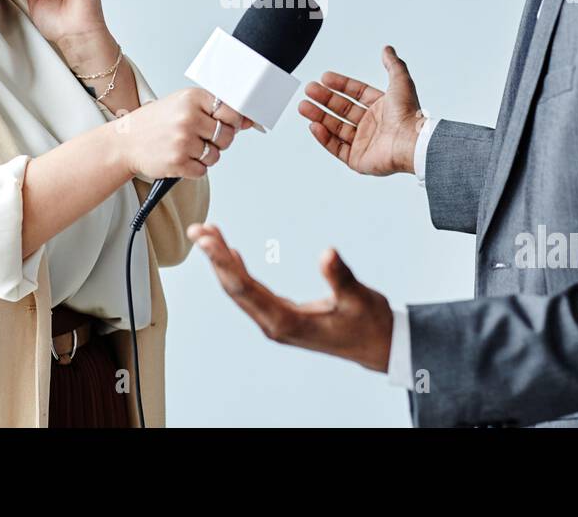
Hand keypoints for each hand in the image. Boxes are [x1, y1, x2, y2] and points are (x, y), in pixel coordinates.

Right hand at [115, 88, 253, 180]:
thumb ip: (214, 111)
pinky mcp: (178, 162)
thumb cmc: (157, 123)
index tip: (228, 125)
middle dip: (219, 141)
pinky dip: (194, 168)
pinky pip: (202, 171)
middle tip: (201, 138)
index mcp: (193, 98)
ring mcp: (183, 140)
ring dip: (205, 156)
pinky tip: (180, 158)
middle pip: (227, 136)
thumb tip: (249, 121)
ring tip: (187, 148)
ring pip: (215, 156)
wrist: (125, 142)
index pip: (232, 112)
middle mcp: (189, 117)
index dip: (233, 122)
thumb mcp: (183, 105)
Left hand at [187, 222, 392, 372]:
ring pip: (240, 290)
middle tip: (198, 230)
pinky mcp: (282, 317)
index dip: (223, 262)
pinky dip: (239, 271)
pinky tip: (232, 255)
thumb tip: (327, 253)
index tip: (207, 240)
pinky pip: (251, 293)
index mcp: (287, 322)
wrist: (380, 347)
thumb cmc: (370, 323)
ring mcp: (276, 322)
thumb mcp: (359, 298)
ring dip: (223, 263)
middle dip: (214, 258)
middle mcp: (274, 324)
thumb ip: (340, 277)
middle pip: (235, 288)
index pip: (245, 287)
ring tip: (209, 235)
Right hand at [297, 44, 423, 175]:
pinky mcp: (358, 160)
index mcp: (382, 108)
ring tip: (303, 106)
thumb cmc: (409, 114)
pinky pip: (336, 148)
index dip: (340, 85)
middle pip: (342, 110)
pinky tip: (314, 125)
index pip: (356, 94)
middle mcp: (373, 125)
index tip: (325, 77)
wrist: (410, 142)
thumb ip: (393, 64)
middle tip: (309, 90)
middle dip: (324, 99)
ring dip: (319, 116)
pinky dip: (323, 138)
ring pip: (335, 128)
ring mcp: (364, 143)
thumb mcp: (401, 81)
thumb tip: (388, 49)